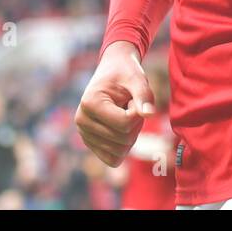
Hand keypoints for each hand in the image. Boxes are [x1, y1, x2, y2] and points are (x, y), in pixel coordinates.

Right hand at [73, 41, 154, 167]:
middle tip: (130, 105)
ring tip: (124, 113)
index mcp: (90, 103)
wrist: (113, 71)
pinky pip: (113, 159)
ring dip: (131, 134)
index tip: (133, 98)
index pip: (125, 123)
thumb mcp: (137, 79)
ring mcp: (84, 134)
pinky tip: (122, 128)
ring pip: (120, 151)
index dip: (138, 113)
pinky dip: (124, 147)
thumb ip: (144, 95)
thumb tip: (150, 115)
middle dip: (136, 124)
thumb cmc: (125, 73)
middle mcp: (82, 121)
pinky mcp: (90, 143)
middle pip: (123, 139)